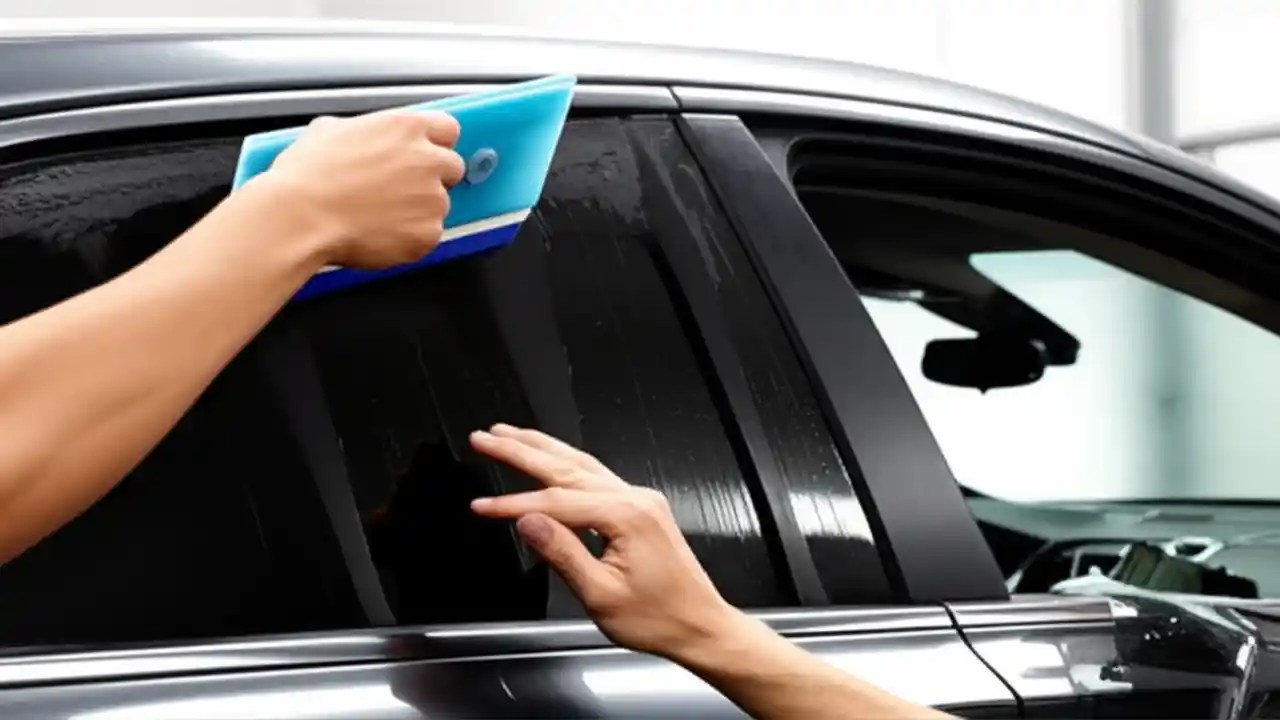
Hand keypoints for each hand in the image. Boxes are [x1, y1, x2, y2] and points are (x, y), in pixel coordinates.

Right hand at [264, 110, 465, 268]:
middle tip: (400, 190)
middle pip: (452, 167)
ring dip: (418, 210)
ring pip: (439, 204)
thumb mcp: (329, 130)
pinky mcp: (429, 233)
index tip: (423, 154)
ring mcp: (432, 198)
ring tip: (379, 216)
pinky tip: (380, 234)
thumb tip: (361, 136)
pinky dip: (410, 238)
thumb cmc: (306, 175)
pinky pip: (429, 235)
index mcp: (406, 127)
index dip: (435, 144)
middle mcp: (427, 160)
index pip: (448, 129)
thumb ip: (363, 131)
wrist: (300, 218)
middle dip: (433, 178)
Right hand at [469, 424, 737, 658]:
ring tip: (509, 433)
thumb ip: (562, 553)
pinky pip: (596, 475)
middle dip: (521, 449)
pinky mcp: (641, 508)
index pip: (555, 501)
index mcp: (626, 515)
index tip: (481, 506)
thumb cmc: (658, 618)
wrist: (700, 626)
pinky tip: (551, 458)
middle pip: (566, 466)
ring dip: (542, 447)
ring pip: (581, 463)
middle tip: (485, 437)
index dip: (513, 503)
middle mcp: (635, 498)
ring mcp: (640, 499)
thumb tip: (527, 521)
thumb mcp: (602, 595)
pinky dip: (566, 463)